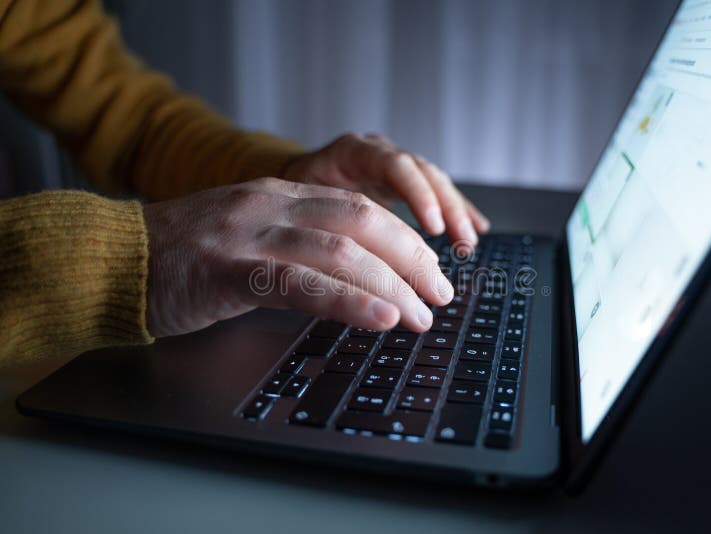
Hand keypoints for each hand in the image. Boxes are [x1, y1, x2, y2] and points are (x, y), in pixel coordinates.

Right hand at [142, 178, 452, 337]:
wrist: (112, 259)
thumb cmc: (183, 259)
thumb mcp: (249, 238)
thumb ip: (299, 247)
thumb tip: (360, 281)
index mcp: (280, 195)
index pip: (361, 208)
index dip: (406, 241)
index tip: (434, 270)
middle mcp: (271, 204)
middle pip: (364, 222)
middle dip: (413, 259)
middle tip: (443, 294)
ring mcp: (249, 233)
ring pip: (341, 250)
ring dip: (392, 284)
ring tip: (422, 315)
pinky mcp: (227, 268)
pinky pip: (301, 282)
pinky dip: (348, 300)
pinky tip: (380, 317)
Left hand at [283, 133, 489, 246]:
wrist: (288, 184)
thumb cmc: (289, 199)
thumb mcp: (301, 208)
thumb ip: (328, 226)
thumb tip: (354, 266)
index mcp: (351, 152)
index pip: (395, 165)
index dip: (418, 195)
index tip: (434, 227)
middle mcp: (378, 153)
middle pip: (423, 173)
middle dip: (446, 209)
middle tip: (461, 242)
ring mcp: (393, 167)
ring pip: (434, 182)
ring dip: (455, 213)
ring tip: (468, 244)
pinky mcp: (402, 184)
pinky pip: (436, 194)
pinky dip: (456, 212)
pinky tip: (476, 232)